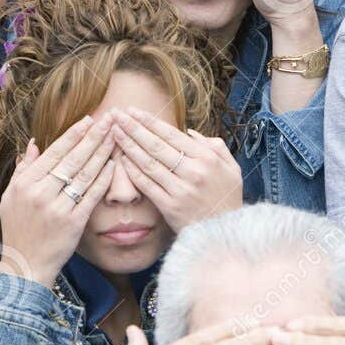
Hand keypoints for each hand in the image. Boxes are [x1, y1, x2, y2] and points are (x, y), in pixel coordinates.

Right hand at [0, 114, 118, 287]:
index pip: (54, 152)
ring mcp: (58, 208)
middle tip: (109, 120)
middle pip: (72, 159)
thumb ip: (23, 169)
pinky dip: (103, 180)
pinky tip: (113, 166)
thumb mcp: (10, 197)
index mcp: (25, 183)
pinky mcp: (73, 223)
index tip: (88, 120)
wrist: (26, 265)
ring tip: (115, 138)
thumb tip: (32, 144)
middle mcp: (41, 193)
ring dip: (102, 154)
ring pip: (84, 175)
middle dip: (93, 137)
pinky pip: (91, 196)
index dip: (73, 135)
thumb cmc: (18, 230)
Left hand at [112, 107, 242, 231]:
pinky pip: (147, 185)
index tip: (133, 111)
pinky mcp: (170, 207)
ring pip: (148, 163)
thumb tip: (190, 132)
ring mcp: (181, 189)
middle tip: (116, 115)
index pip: (171, 134)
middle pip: (156, 145)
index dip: (149, 121)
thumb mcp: (230, 167)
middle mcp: (193, 171)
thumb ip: (214, 146)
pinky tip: (121, 159)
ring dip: (128, 145)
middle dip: (133, 127)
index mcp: (206, 158)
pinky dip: (132, 171)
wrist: (226, 232)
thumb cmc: (227, 198)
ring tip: (114, 132)